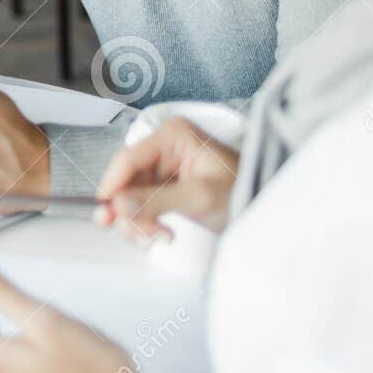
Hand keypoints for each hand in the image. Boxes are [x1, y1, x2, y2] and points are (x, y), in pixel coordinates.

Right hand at [96, 118, 240, 239]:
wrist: (265, 205)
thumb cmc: (243, 190)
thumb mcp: (199, 197)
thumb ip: (156, 201)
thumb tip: (118, 206)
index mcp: (171, 136)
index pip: (127, 160)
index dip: (113, 188)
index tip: (107, 214)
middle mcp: (163, 148)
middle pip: (126, 180)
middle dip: (130, 210)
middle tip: (138, 233)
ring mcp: (163, 167)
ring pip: (130, 195)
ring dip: (138, 220)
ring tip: (158, 236)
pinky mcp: (164, 186)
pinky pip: (141, 204)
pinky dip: (146, 222)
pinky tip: (161, 233)